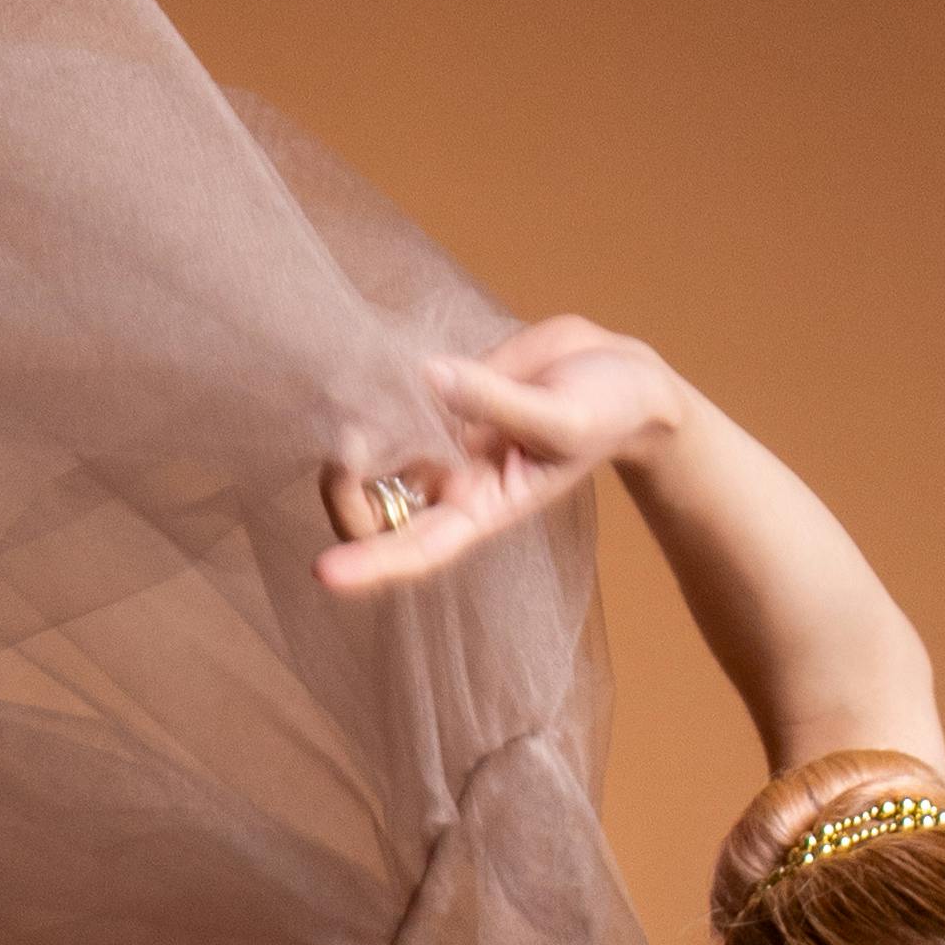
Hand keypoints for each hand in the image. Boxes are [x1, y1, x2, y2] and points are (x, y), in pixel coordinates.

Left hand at [312, 315, 682, 591]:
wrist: (621, 377)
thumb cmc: (606, 411)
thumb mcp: (564, 417)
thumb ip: (497, 402)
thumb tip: (429, 377)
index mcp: (484, 507)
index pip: (419, 549)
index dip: (371, 564)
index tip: (322, 572)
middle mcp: (453, 481)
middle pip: (374, 510)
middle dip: (344, 489)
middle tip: (348, 444)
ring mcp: (441, 439)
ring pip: (369, 458)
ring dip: (350, 438)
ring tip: (358, 397)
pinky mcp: (438, 392)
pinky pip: (387, 403)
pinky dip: (369, 393)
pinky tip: (370, 371)